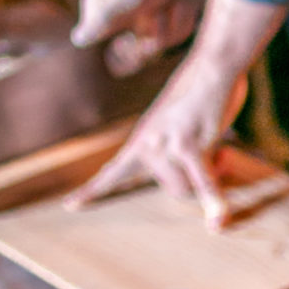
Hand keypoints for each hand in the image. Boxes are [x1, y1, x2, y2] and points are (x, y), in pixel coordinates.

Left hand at [68, 0, 288, 225]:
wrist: (212, 65)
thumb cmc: (201, 95)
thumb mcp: (178, 125)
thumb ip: (176, 153)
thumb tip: (189, 189)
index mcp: (141, 138)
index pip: (113, 171)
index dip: (92, 191)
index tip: (70, 206)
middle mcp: (147, 144)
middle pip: (172, 190)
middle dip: (196, 180)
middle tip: (212, 153)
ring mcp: (165, 145)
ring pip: (187, 188)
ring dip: (209, 177)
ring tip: (219, 148)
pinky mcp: (188, 145)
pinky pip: (203, 183)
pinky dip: (213, 202)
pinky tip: (217, 222)